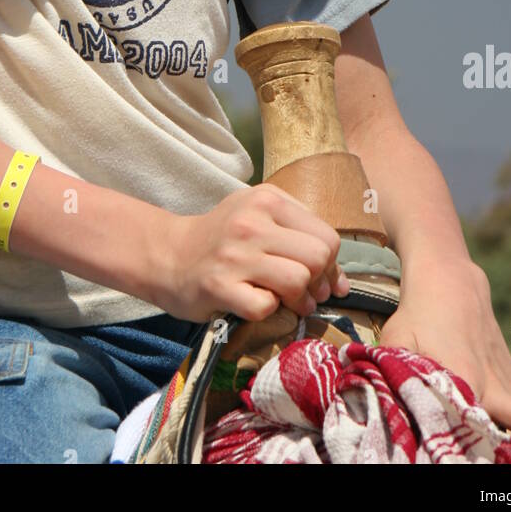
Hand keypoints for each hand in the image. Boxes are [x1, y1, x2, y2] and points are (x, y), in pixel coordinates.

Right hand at [152, 184, 350, 323]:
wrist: (169, 255)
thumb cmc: (223, 239)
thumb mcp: (260, 219)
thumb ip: (302, 239)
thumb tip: (341, 284)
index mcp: (267, 199)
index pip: (326, 236)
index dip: (331, 264)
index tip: (319, 278)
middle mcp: (251, 222)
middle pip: (317, 257)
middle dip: (318, 282)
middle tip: (304, 293)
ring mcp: (234, 254)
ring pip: (297, 281)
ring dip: (297, 300)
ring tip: (285, 301)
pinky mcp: (219, 285)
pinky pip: (266, 306)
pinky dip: (267, 312)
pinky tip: (255, 303)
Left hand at [376, 257, 510, 440]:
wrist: (449, 279)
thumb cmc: (417, 312)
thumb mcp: (397, 341)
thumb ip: (395, 372)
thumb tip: (388, 397)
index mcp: (464, 376)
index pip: (477, 417)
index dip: (484, 436)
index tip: (495, 447)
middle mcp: (490, 379)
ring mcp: (503, 373)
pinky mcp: (507, 368)